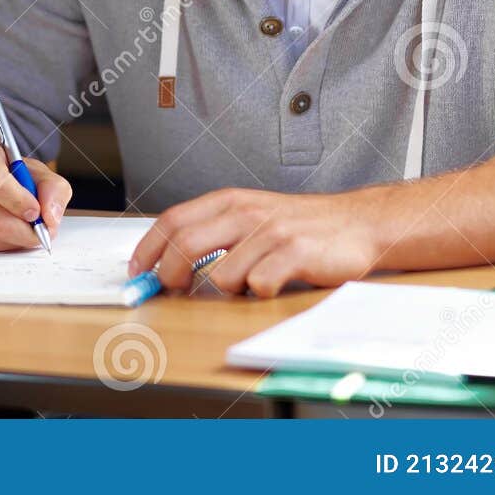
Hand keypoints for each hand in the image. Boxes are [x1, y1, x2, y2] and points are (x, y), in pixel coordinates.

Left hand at [127, 188, 386, 297]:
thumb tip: (166, 261)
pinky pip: (259, 285)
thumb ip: (214, 232)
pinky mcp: (295, 253)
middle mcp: (246, 212)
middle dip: (170, 274)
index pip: (173, 220)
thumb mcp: (251, 216)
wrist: (357, 223)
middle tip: (173, 289)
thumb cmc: (299, 225)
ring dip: (227, 289)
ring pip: (221, 275)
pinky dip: (259, 293)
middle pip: (185, 245)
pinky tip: (273, 284)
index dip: (148, 248)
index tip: (137, 271)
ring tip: (247, 282)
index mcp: (229, 201)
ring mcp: (270, 232)